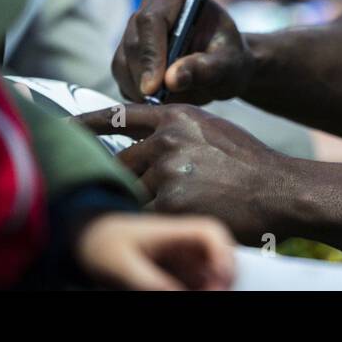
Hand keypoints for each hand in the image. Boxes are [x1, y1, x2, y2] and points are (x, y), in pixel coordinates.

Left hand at [74, 212, 234, 290]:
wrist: (92, 240)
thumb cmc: (105, 244)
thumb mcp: (121, 266)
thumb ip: (148, 281)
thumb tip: (178, 295)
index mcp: (174, 231)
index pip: (210, 231)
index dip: (223, 251)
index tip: (221, 274)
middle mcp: (185, 244)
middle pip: (220, 254)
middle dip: (223, 276)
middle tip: (213, 295)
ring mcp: (184, 261)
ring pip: (213, 273)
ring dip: (214, 287)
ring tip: (201, 297)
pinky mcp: (179, 275)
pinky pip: (198, 284)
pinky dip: (201, 291)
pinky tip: (189, 295)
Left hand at [78, 104, 284, 242]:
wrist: (279, 189)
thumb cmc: (250, 164)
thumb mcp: (212, 131)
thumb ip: (177, 133)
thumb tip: (145, 145)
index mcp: (176, 116)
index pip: (118, 115)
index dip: (86, 123)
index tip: (62, 128)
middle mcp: (166, 138)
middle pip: (120, 162)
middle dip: (123, 181)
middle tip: (124, 193)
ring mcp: (167, 170)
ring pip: (132, 193)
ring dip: (141, 206)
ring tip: (163, 214)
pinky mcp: (171, 203)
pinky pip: (146, 218)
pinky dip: (153, 226)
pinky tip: (169, 227)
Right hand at [112, 0, 252, 103]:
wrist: (223, 66)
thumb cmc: (229, 59)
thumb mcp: (227, 65)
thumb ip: (204, 69)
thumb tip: (172, 79)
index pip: (152, 19)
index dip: (151, 53)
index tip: (155, 86)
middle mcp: (152, 5)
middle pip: (133, 40)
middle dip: (144, 75)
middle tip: (159, 101)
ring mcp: (136, 27)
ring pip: (122, 60)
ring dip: (138, 86)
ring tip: (167, 99)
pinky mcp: (128, 49)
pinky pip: (121, 74)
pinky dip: (134, 91)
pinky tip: (158, 97)